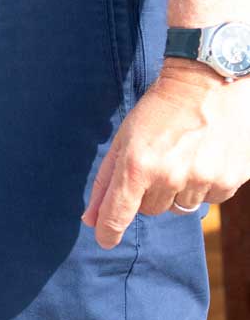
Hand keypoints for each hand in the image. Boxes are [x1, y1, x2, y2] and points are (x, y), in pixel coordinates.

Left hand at [83, 59, 249, 247]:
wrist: (207, 81)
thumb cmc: (160, 108)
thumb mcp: (125, 137)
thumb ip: (106, 181)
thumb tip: (90, 219)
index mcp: (138, 165)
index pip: (119, 214)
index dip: (108, 230)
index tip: (104, 239)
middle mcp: (170, 177)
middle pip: (150, 210)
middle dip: (148, 190)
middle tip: (157, 159)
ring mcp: (202, 180)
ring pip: (180, 207)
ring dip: (177, 188)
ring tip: (182, 154)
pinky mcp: (229, 181)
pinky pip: (209, 199)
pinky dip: (203, 184)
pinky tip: (204, 156)